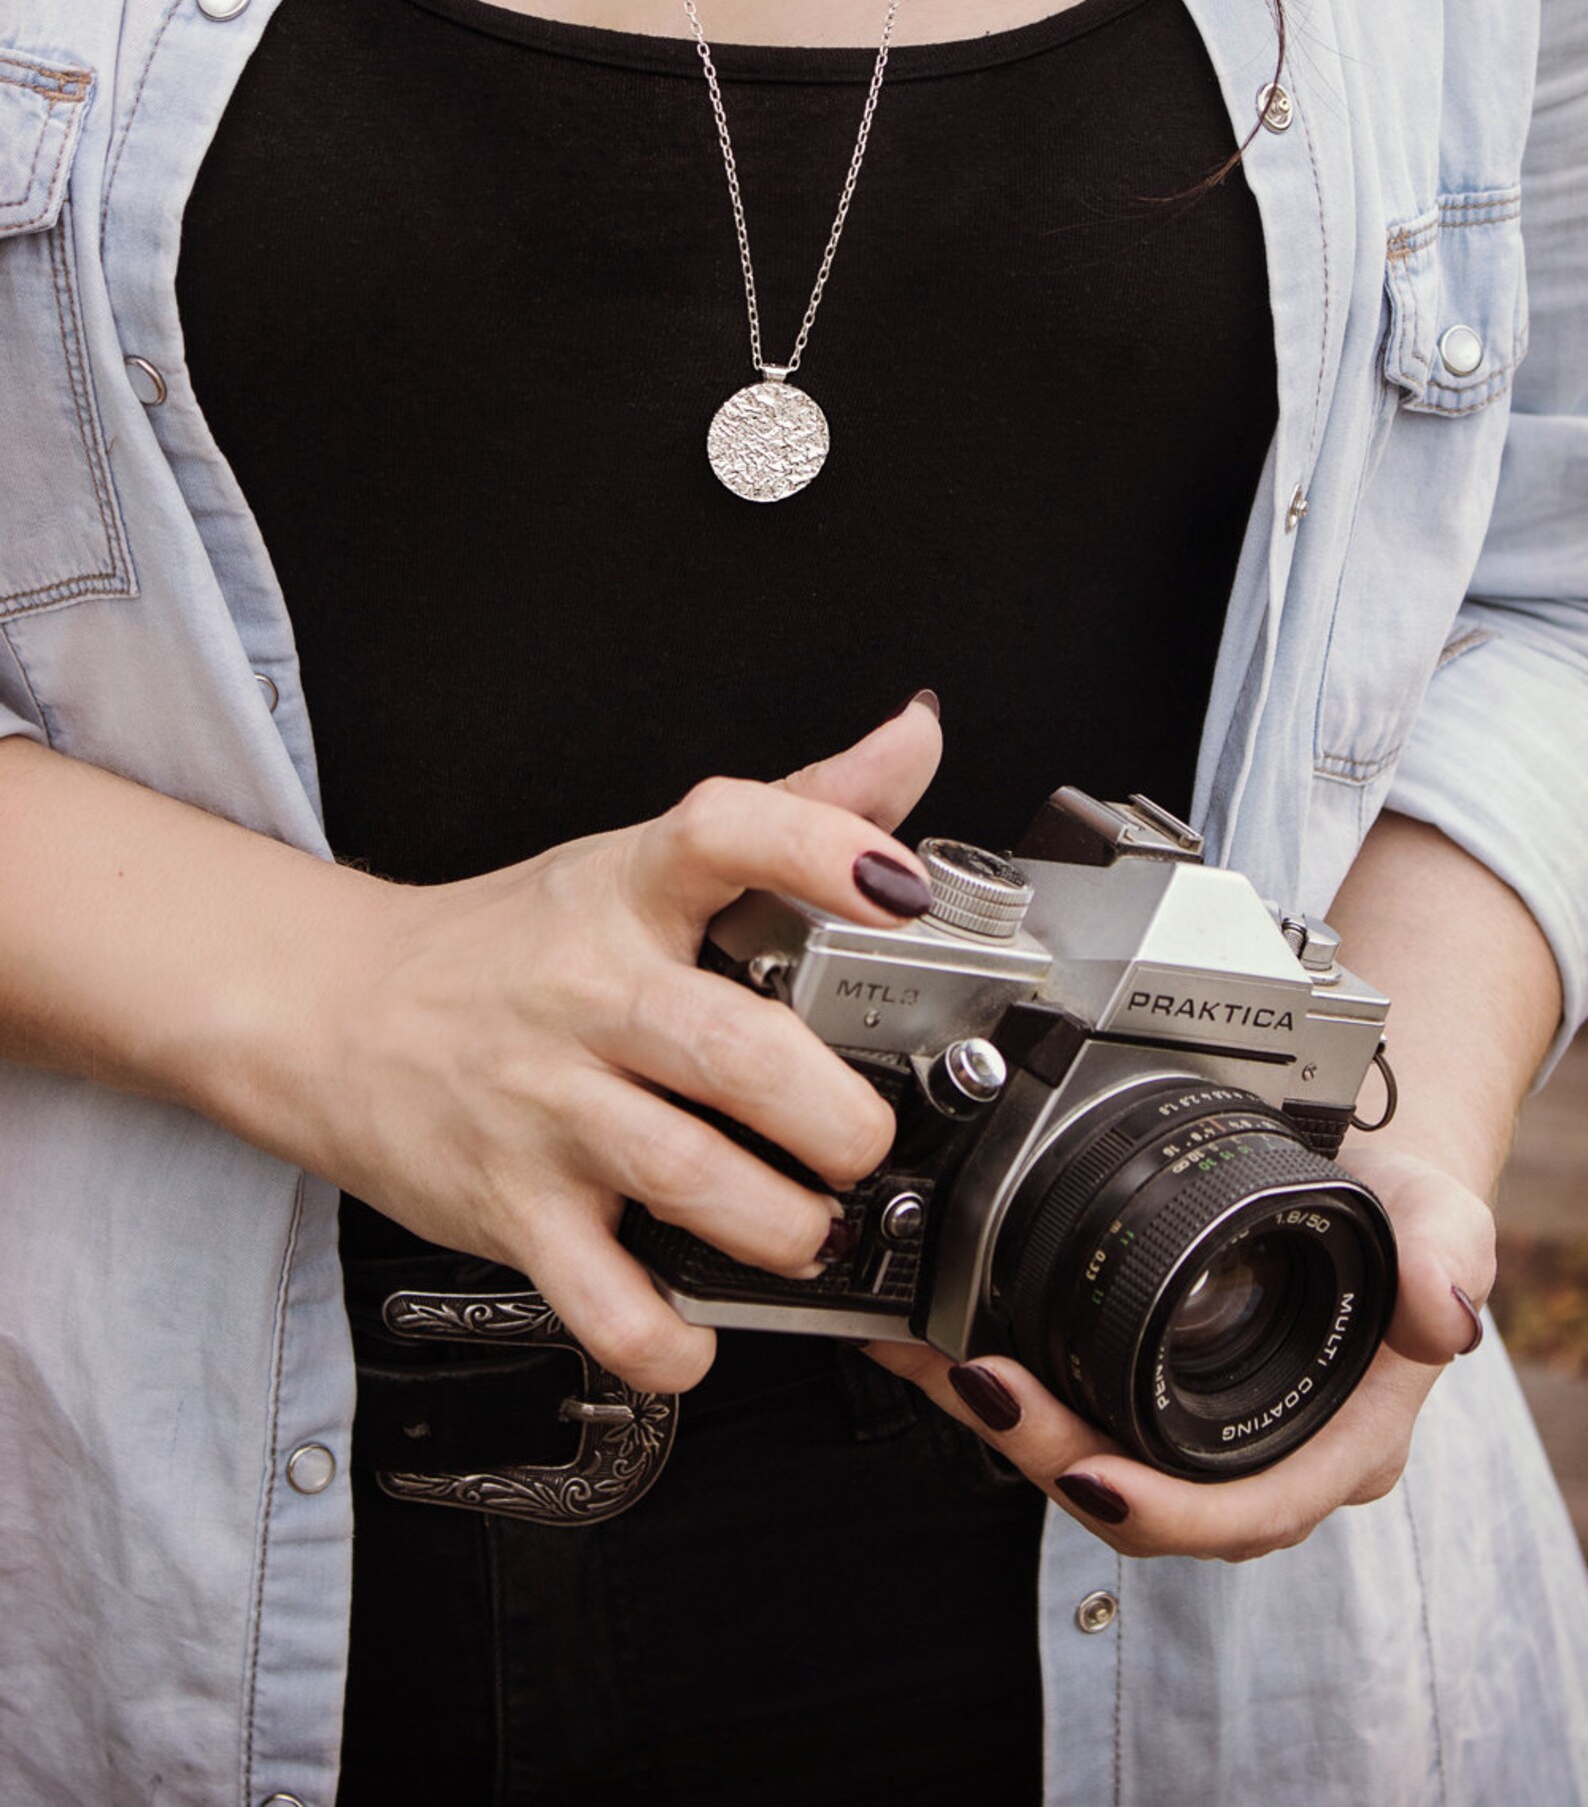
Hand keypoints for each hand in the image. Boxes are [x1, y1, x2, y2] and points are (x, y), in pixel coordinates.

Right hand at [238, 697, 942, 1393]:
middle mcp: (588, 992)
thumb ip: (794, 805)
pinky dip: (668, 1333)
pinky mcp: (510, 1208)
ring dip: (782, 1224)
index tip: (900, 888)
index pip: (724, 831)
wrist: (332, 1012)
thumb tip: (915, 736)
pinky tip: (703, 1319)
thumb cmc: (512, 945)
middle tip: (863, 1135)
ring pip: (684, 1176)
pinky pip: (601, 1297)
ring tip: (812, 1224)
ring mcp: (545, 1106)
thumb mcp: (638, 860)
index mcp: (628, 892)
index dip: (824, 850)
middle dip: (834, 1114)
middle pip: (732, 1047)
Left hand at [868, 1136, 1494, 1558]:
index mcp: (1327, 1443)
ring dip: (999, 1415)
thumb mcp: (1438, 1221)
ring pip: (1083, 1454)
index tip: (1086, 1475)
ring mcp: (1191, 1428)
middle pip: (1135, 1494)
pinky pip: (1060, 1403)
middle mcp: (1252, 1453)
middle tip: (974, 1383)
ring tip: (929, 1355)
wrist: (1362, 1179)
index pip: (1239, 1510)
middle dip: (1044, 1452)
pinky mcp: (1139, 1386)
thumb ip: (1445, 1257)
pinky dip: (994, 1374)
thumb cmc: (1401, 1216)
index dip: (1159, 1508)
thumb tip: (1445, 1313)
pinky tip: (930, 1334)